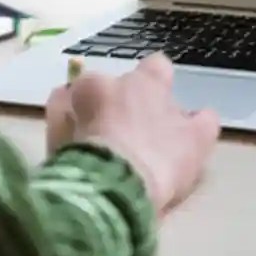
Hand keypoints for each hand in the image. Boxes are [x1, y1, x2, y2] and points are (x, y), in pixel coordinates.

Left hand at [45, 54, 219, 214]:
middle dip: (122, 100)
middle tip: (130, 131)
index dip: (161, 82)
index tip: (163, 102)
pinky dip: (64, 123)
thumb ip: (203, 123)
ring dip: (89, 108)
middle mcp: (110, 82)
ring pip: (82, 94)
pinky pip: (58, 115)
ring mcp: (77, 100)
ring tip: (97, 137)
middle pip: (118, 84)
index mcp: (147, 82)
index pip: (158, 66)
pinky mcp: (52, 125)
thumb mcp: (197, 145)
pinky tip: (73, 142)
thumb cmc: (161, 161)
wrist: (111, 189)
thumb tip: (202, 114)